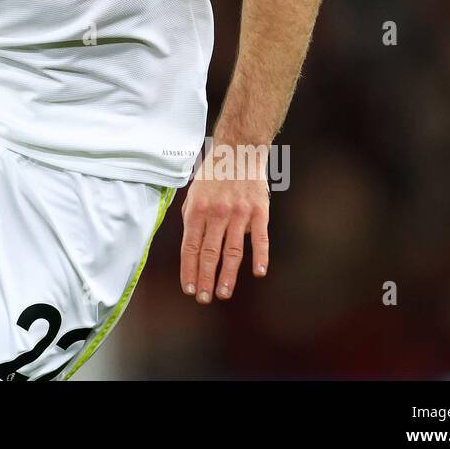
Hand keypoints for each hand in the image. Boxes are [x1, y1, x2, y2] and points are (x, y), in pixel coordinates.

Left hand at [179, 163, 269, 303]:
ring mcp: (239, 213)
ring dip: (227, 275)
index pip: (190, 247)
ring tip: (223, 294)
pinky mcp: (259, 211)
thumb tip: (189, 244)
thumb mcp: (193, 191)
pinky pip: (260, 238)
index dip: (189, 270)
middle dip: (205, 279)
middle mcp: (216, 213)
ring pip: (232, 250)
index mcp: (197, 210)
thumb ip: (190, 217)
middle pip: (209, 253)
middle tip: (204, 299)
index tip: (188, 289)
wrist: (239, 149)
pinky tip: (258, 272)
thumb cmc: (214, 172)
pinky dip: (260, 256)